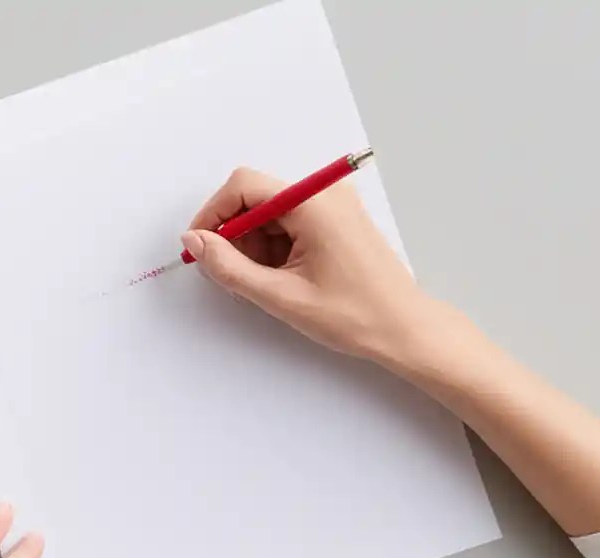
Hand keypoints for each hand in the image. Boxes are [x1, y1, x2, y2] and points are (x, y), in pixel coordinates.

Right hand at [181, 167, 441, 362]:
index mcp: (313, 203)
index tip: (199, 246)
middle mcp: (325, 194)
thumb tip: (195, 242)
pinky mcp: (337, 220)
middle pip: (256, 198)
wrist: (405, 329)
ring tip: (268, 282)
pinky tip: (283, 277)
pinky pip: (290, 222)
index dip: (214, 213)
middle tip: (236, 275)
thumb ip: (229, 266)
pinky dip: (275, 247)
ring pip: (270, 213)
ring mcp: (334, 205)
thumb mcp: (279, 295)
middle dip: (236, 234)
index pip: (244, 185)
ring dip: (255, 245)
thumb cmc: (353, 315)